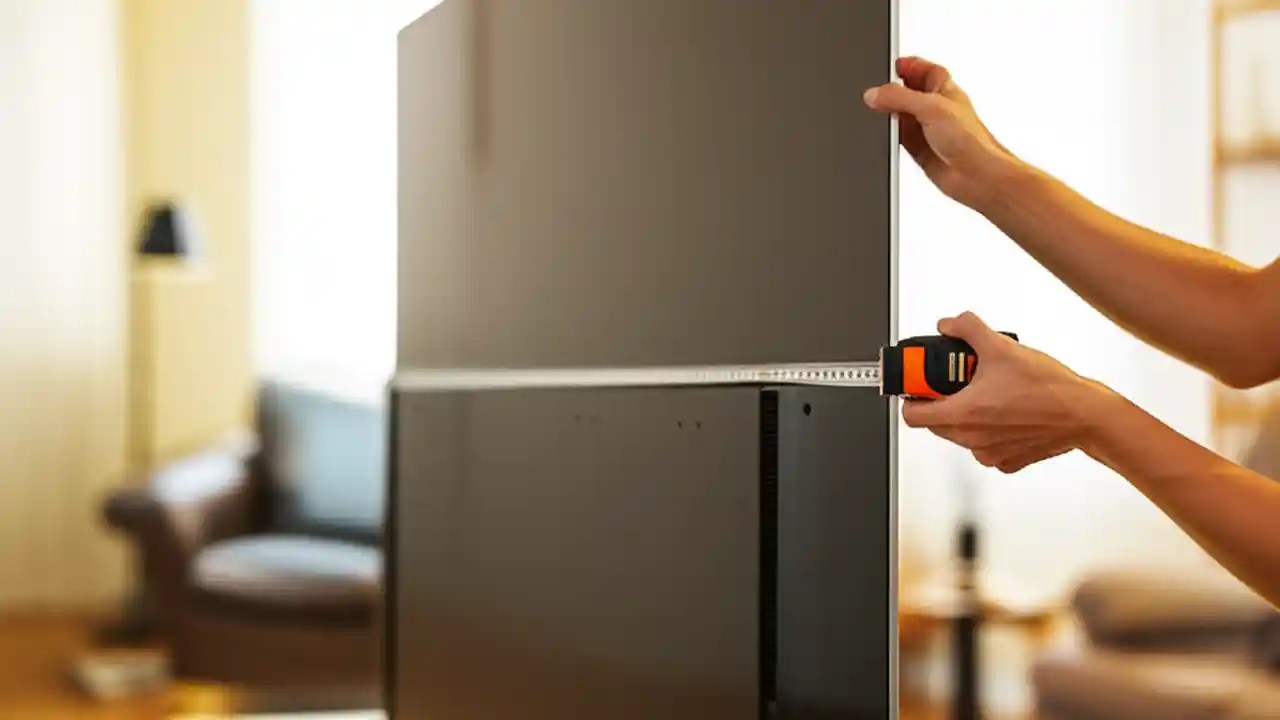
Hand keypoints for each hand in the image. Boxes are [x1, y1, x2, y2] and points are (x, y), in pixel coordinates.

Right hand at [864, 57, 1020, 209]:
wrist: (977, 176)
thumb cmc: (971, 140)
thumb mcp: (931, 107)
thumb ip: (900, 98)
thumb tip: (874, 94)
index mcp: (945, 89)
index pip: (924, 69)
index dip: (908, 65)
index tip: (890, 65)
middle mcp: (936, 108)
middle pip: (908, 92)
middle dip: (893, 90)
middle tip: (877, 89)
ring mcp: (927, 129)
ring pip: (901, 116)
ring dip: (890, 114)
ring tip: (878, 111)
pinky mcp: (920, 149)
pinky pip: (899, 139)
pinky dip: (890, 136)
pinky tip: (886, 135)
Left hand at [902, 312, 1112, 472]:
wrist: (1086, 415)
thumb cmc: (1049, 388)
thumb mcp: (1001, 347)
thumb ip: (968, 329)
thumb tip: (949, 324)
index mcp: (962, 415)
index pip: (911, 415)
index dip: (913, 396)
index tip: (922, 384)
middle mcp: (971, 440)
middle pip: (935, 422)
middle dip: (942, 400)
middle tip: (960, 381)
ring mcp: (989, 454)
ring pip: (960, 434)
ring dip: (966, 414)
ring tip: (990, 392)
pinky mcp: (1007, 461)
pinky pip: (984, 446)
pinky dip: (989, 430)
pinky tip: (1008, 411)